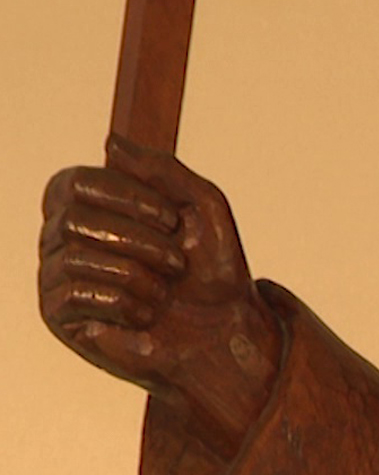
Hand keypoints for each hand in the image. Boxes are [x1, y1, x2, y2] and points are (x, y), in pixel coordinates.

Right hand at [39, 135, 280, 455]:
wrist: (226, 333)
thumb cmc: (214, 271)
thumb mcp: (203, 205)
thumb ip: (162, 169)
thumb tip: (111, 141)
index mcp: (92, 208)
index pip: (75, 182)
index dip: (126, 197)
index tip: (172, 219)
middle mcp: (64, 238)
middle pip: (74, 218)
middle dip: (140, 240)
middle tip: (177, 263)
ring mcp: (57, 277)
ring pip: (77, 255)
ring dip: (140, 275)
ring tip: (164, 294)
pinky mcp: (59, 316)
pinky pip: (76, 293)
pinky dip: (126, 303)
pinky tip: (144, 317)